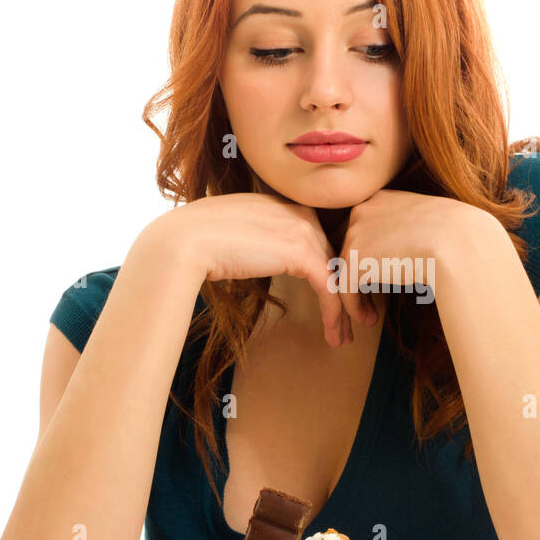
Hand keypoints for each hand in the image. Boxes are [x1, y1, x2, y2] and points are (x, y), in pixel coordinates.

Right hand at [137, 193, 374, 348]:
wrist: (183, 243)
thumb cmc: (194, 243)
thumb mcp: (232, 235)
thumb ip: (251, 239)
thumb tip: (249, 255)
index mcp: (281, 204)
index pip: (318, 238)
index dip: (331, 268)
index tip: (337, 294)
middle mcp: (297, 211)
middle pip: (335, 254)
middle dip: (348, 289)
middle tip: (357, 317)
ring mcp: (301, 229)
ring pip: (338, 273)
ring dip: (346, 308)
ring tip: (349, 334)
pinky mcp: (301, 252)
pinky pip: (330, 287)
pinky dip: (336, 313)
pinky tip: (335, 334)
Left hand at [337, 190, 470, 308]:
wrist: (456, 244)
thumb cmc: (454, 236)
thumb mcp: (426, 222)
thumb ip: (405, 231)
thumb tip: (401, 252)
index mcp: (380, 199)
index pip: (363, 229)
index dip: (370, 256)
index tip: (382, 277)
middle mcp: (362, 211)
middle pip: (350, 249)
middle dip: (359, 277)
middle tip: (371, 300)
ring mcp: (355, 233)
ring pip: (347, 271)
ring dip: (357, 296)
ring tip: (370, 316)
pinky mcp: (353, 259)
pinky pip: (346, 288)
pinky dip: (355, 307)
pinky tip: (369, 320)